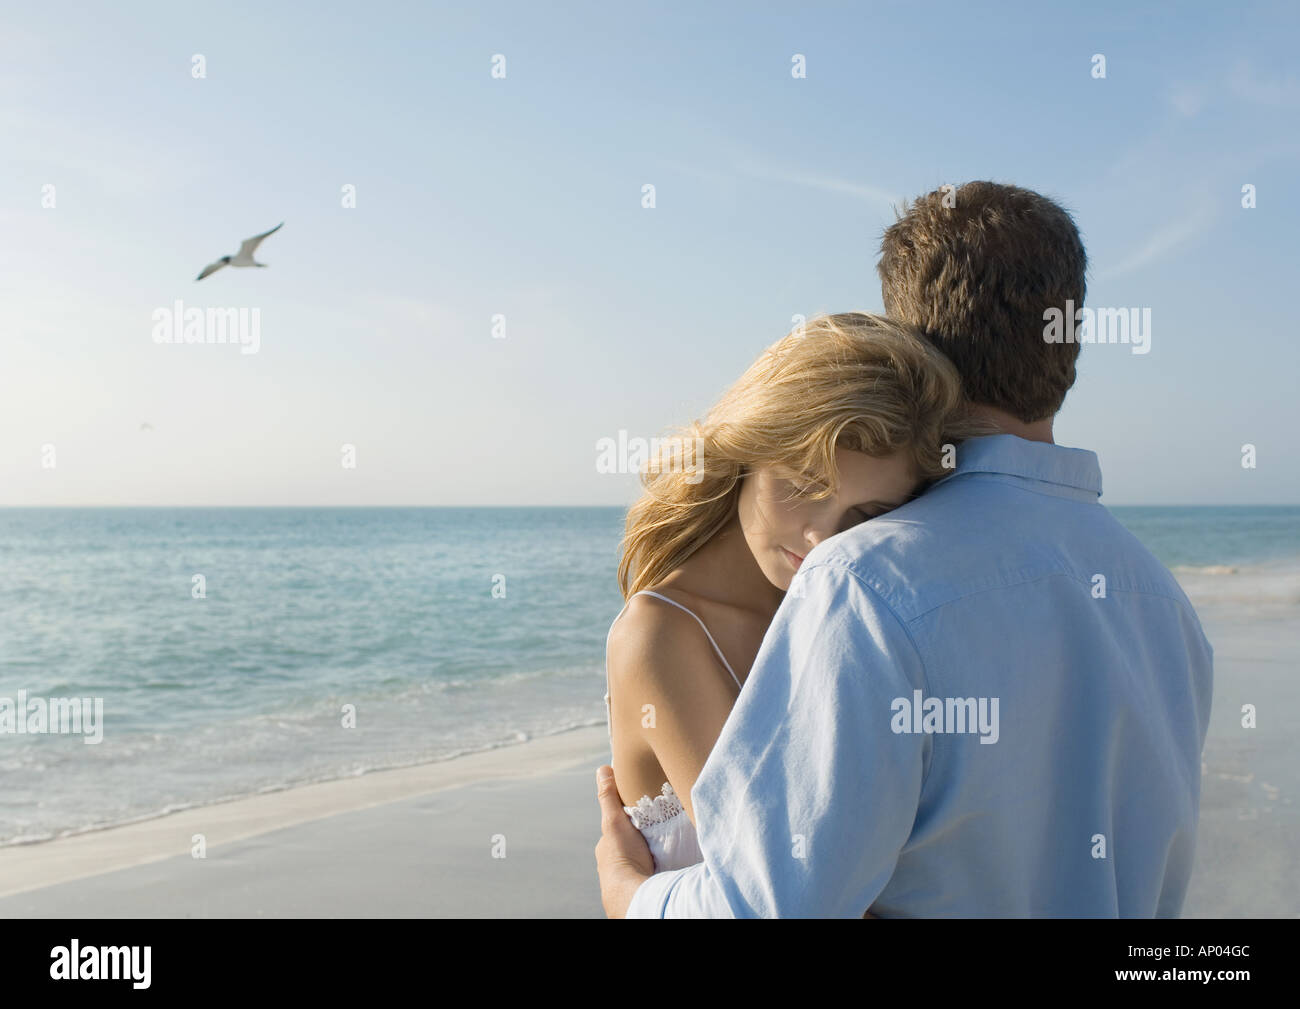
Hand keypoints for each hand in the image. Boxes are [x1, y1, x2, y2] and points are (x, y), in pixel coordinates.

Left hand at [594, 765, 654, 917]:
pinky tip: (669, 860)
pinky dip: (659, 864)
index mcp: (606, 847)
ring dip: (653, 850)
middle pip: (631, 841)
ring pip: (642, 856)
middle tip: (662, 827)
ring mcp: (627, 875)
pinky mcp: (641, 886)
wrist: (634, 894)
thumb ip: (609, 796)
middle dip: (644, 835)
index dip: (631, 818)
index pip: (619, 826)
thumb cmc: (622, 857)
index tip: (646, 811)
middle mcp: (613, 862)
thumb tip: (603, 769)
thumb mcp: (614, 820)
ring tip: (669, 843)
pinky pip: (651, 870)